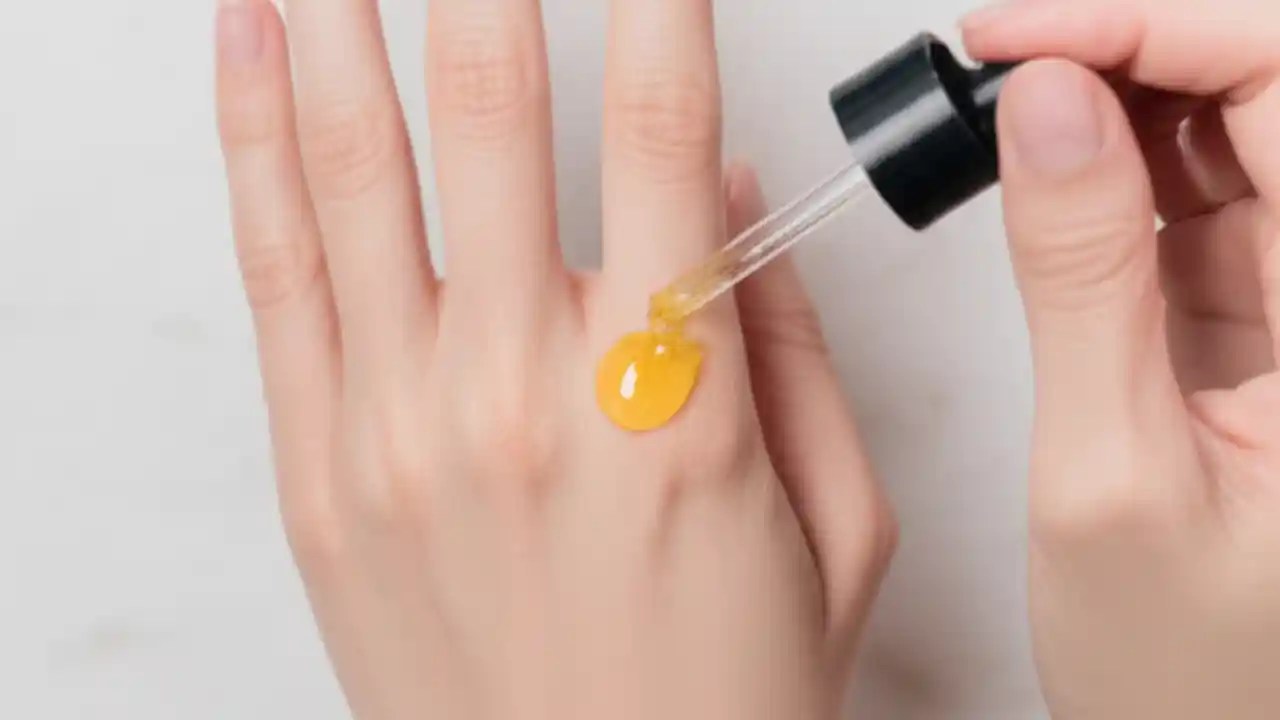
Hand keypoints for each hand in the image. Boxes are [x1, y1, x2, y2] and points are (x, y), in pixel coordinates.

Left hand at [214, 0, 894, 716]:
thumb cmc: (714, 698)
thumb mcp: (835, 528)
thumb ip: (793, 347)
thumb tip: (735, 201)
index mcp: (672, 403)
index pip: (669, 133)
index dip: (660, 7)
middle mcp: (522, 393)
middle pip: (494, 110)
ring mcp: (402, 425)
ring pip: (357, 167)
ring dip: (341, 20)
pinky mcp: (323, 469)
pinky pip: (280, 270)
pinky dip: (257, 142)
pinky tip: (251, 51)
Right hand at [963, 0, 1279, 716]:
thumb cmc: (1192, 667)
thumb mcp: (1105, 472)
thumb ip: (1080, 277)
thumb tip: (1046, 110)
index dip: (1153, 27)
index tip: (1018, 37)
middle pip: (1262, 87)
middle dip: (1123, 48)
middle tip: (998, 63)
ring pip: (1220, 128)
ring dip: (1108, 98)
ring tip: (1000, 111)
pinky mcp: (1243, 312)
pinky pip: (1184, 193)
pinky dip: (1100, 164)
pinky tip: (1040, 167)